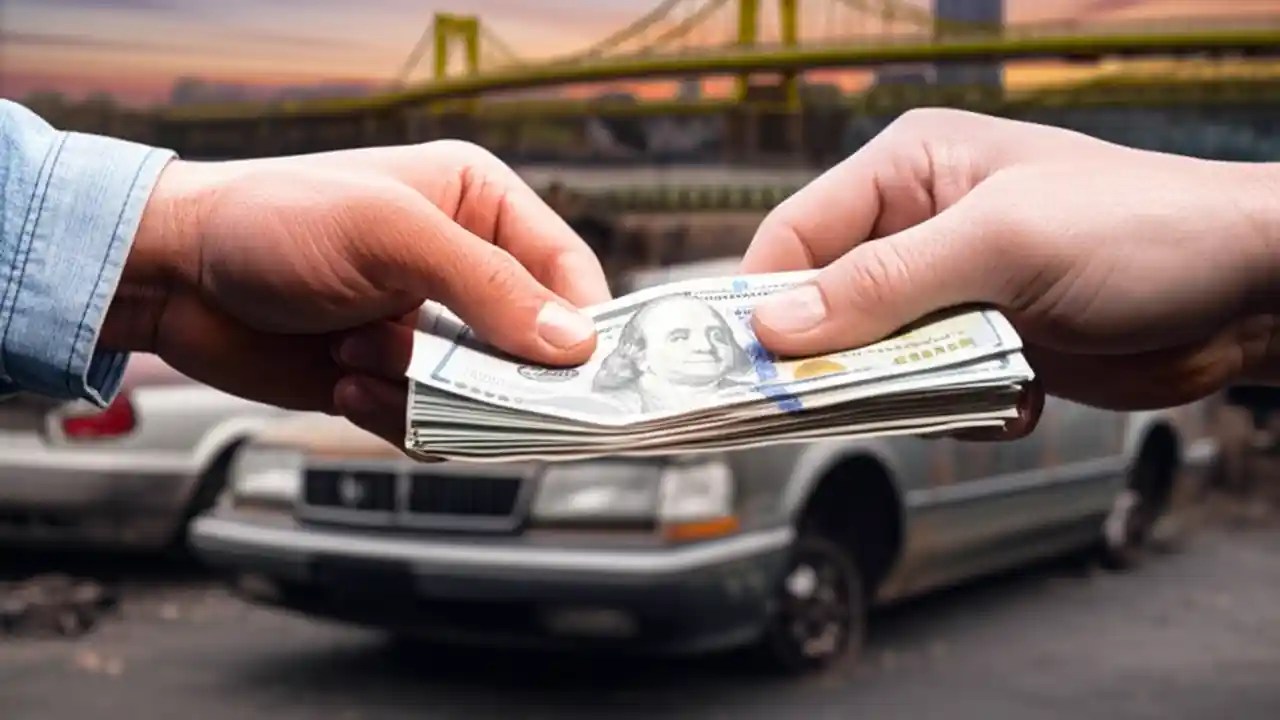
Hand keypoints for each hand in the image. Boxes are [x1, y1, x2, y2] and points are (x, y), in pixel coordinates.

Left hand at [102, 140, 610, 442]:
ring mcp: (431, 331)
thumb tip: (574, 343)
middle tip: (450, 379)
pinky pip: (436, 426)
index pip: (570, 274)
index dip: (583, 327)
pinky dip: (394, 417)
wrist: (172, 277)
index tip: (581, 375)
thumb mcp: (391, 236)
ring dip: (426, 393)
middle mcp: (466, 271)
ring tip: (358, 357)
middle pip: (536, 350)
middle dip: (488, 372)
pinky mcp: (397, 381)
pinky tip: (343, 382)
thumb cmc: (271, 220)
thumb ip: (489, 287)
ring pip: (487, 399)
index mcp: (482, 207)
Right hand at [743, 109, 1279, 429]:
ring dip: (915, 389)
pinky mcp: (985, 347)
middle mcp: (918, 230)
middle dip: (845, 356)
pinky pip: (929, 394)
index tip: (749, 366)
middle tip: (866, 392)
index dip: (765, 300)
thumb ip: (884, 284)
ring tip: (978, 383)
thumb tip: (778, 326)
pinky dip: (962, 407)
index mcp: (908, 171)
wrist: (1251, 293)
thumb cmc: (1141, 230)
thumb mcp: (1001, 243)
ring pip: (876, 362)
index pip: (795, 236)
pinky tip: (1021, 393)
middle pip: (826, 308)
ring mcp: (952, 293)